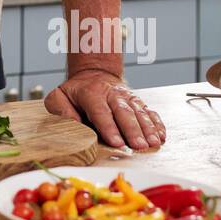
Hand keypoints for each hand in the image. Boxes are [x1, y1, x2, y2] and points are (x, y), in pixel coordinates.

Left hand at [44, 69, 165, 149]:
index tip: (116, 142)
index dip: (109, 127)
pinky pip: (149, 111)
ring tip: (153, 143)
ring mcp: (127, 97)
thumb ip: (61, 110)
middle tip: (139, 146)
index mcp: (91, 93)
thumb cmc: (75, 92)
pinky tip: (161, 136)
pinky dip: (157, 124)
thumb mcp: (59, 96)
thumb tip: (73, 125)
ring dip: (147, 128)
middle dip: (132, 130)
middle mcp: (112, 94)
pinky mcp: (137, 101)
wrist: (94, 73)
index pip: (101, 111)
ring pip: (139, 112)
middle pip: (124, 112)